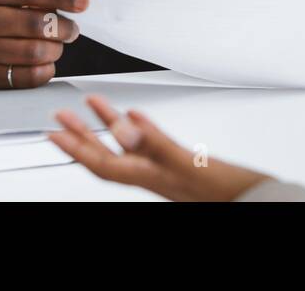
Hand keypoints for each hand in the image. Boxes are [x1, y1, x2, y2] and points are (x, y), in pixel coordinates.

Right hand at [0, 0, 87, 88]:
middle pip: (36, 23)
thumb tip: (78, 2)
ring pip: (36, 51)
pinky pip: (30, 76)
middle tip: (72, 30)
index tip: (83, 2)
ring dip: (56, 49)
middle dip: (63, 28)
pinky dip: (46, 69)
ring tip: (56, 45)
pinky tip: (45, 62)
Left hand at [49, 94, 271, 201]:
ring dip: (107, 125)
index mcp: (146, 174)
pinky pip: (150, 143)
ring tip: (92, 105)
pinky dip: (139, 128)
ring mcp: (163, 168)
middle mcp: (150, 172)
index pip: (100, 161)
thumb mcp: (183, 161)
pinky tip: (136, 117)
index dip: (74, 146)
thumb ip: (152, 143)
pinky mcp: (179, 162)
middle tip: (60, 117)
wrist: (251, 199)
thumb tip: (120, 127)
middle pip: (106, 154)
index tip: (53, 130)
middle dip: (81, 134)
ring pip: (126, 145)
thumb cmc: (221, 190)